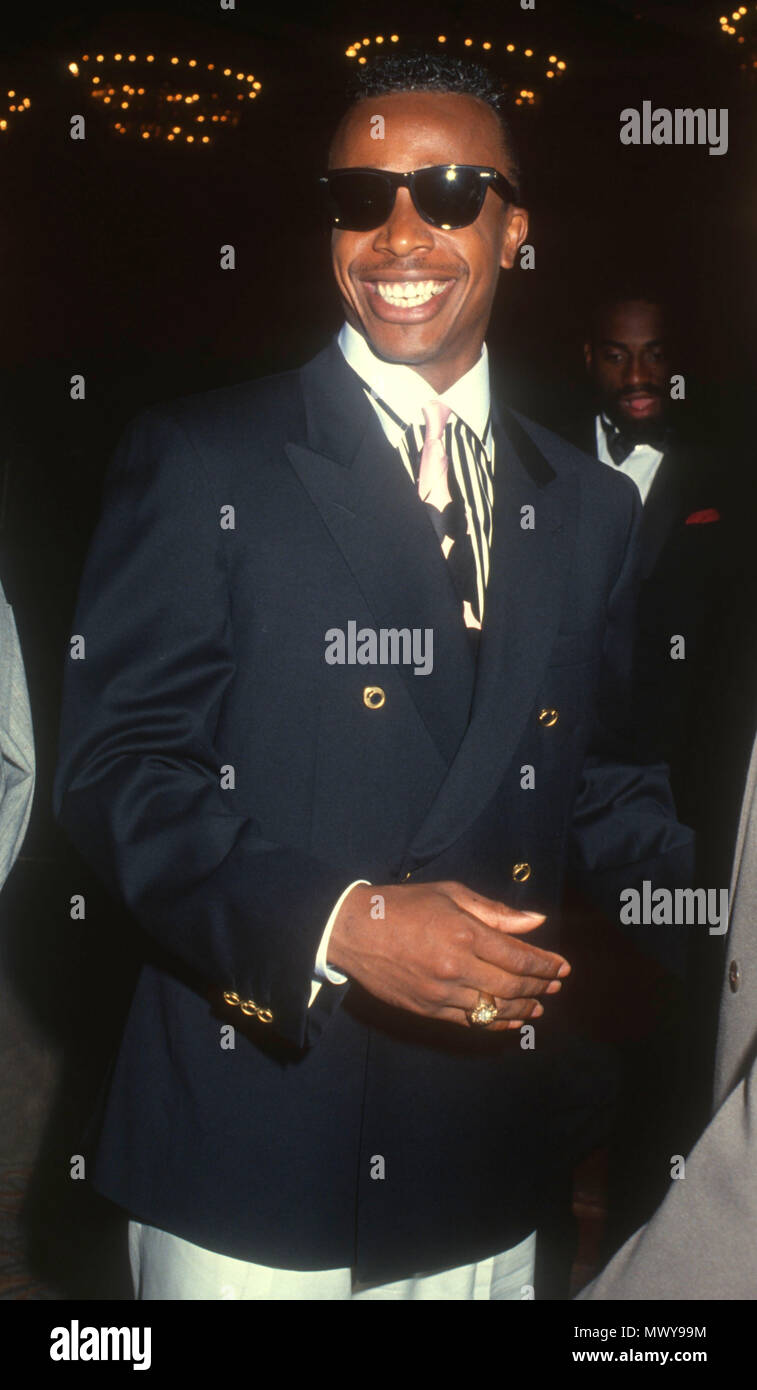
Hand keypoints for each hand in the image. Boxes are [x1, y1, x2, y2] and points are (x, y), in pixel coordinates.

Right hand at [327, 880, 569, 1030]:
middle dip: (539, 986)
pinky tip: (511, 1021)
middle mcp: (456, 967)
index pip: (518, 956)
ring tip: (540, 1006)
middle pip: (512, 986)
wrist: (354, 930)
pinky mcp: (427, 1009)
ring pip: (494, 1008)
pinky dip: (495, 1023)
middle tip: (555, 985)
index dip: (545, 964)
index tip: (562, 967)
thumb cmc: (403, 905)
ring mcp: (441, 992)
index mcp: (464, 934)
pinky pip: (470, 1022)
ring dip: (523, 1009)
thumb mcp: (451, 894)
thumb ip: (496, 912)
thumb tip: (536, 920)